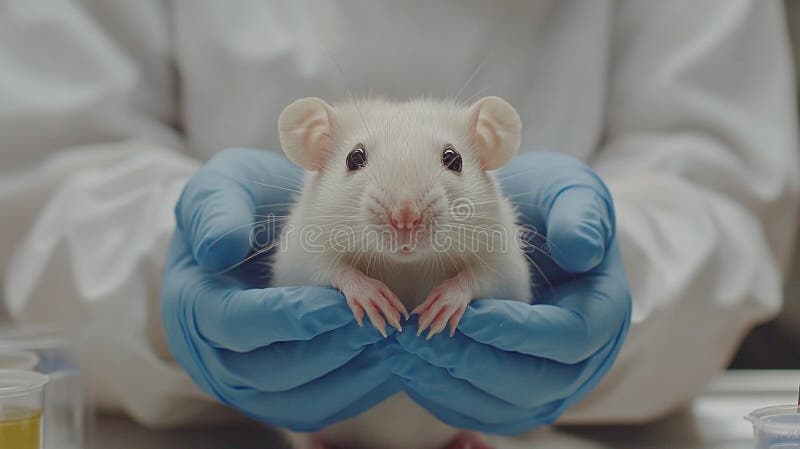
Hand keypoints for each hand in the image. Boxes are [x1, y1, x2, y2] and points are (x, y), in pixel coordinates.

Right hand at [161, 148, 401, 429]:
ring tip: (395, 347)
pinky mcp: (286, 389)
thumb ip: (215, 211)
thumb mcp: (218, 188)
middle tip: (379, 328)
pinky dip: (361, 387)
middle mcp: (219, 353)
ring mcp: (253, 378)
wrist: (258, 227)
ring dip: (353, 377)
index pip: (237, 324)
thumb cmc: (239, 204)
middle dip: (331, 350)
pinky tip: (394, 362)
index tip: (336, 306)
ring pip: (302, 398)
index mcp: (195, 304)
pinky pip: (323, 403)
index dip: (287, 318)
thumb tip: (220, 250)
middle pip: (273, 371)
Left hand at [395, 151, 631, 434]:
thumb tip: (579, 251)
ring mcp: (541, 380)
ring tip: (404, 353)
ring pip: (499, 404)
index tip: (470, 315)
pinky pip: (475, 408)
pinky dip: (439, 391)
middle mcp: (577, 359)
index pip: (566, 338)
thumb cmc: (552, 208)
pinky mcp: (507, 391)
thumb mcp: (572, 194)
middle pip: (530, 382)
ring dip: (447, 383)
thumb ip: (580, 216)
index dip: (518, 331)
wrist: (532, 229)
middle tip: (422, 338)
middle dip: (472, 363)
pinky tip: (406, 365)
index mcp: (600, 313)